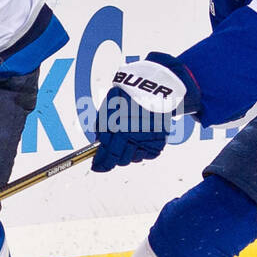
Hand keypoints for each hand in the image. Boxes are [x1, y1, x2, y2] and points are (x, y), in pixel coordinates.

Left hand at [91, 53, 198, 172]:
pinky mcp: (160, 141)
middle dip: (113, 160)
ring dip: (128, 154)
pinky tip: (140, 140)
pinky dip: (142, 150)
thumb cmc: (128, 96)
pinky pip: (148, 154)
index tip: (97, 167)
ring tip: (128, 142)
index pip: (107, 155)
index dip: (100, 164)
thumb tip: (98, 144)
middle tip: (111, 155)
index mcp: (119, 130)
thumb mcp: (107, 109)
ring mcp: (148, 140)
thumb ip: (101, 128)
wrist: (151, 89)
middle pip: (121, 160)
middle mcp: (134, 137)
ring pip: (134, 159)